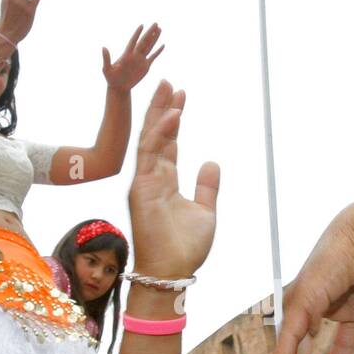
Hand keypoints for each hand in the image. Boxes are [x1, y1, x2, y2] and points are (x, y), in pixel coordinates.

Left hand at [102, 24, 164, 91]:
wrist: (119, 87)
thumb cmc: (111, 78)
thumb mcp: (107, 69)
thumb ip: (106, 58)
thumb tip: (103, 47)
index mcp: (127, 54)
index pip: (133, 41)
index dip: (137, 34)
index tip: (142, 25)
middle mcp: (135, 55)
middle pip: (144, 41)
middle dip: (150, 32)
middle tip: (156, 23)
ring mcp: (141, 60)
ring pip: (149, 46)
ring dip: (155, 38)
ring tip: (159, 29)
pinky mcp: (145, 66)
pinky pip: (153, 57)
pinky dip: (158, 51)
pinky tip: (163, 45)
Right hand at [128, 80, 218, 280]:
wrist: (173, 270)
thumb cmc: (185, 247)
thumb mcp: (205, 211)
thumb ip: (207, 187)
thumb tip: (211, 162)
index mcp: (165, 183)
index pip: (168, 144)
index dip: (173, 121)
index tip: (180, 98)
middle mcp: (152, 179)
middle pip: (156, 135)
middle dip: (161, 108)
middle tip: (168, 82)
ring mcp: (144, 182)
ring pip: (150, 138)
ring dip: (158, 112)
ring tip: (168, 88)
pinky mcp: (141, 188)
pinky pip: (150, 153)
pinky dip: (160, 132)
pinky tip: (173, 115)